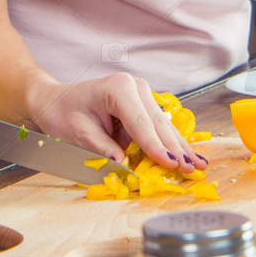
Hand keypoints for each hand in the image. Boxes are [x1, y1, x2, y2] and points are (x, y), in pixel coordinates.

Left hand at [24, 73, 206, 172]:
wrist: (57, 101)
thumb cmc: (63, 114)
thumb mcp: (77, 133)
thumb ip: (101, 147)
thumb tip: (123, 163)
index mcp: (118, 88)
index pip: (141, 123)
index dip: (156, 146)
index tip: (170, 164)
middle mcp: (135, 87)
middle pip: (159, 123)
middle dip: (175, 148)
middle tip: (190, 169)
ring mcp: (142, 94)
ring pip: (164, 125)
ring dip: (180, 147)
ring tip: (198, 165)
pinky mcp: (144, 105)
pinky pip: (160, 127)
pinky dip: (173, 143)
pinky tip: (189, 155)